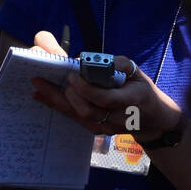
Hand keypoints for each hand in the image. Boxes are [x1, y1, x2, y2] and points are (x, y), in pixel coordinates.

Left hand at [27, 30, 180, 137]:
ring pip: (78, 116)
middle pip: (87, 111)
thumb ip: (119, 64)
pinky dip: (57, 106)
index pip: (105, 99)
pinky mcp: (97, 130)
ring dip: (56, 101)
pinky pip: (74, 119)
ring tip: (39, 86)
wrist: (151, 119)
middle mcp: (118, 118)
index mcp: (131, 101)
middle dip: (66, 95)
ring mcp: (106, 128)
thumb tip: (89, 59)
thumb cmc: (141, 89)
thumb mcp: (138, 73)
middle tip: (48, 80)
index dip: (87, 89)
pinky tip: (42, 95)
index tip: (73, 75)